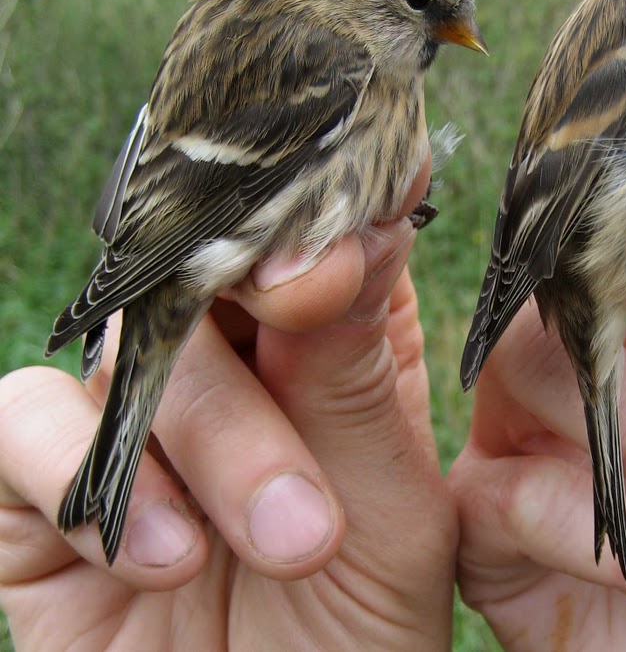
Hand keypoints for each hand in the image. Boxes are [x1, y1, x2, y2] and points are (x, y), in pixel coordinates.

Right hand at [0, 169, 455, 648]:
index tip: (349, 239)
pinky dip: (90, 487)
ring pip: (132, 351)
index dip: (325, 214)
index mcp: (338, 345)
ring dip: (209, 449)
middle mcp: (230, 362)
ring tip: (285, 549)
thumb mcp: (391, 517)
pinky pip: (22, 423)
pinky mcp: (34, 486)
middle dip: (274, 389)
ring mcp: (128, 419)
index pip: (315, 230)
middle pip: (215, 282)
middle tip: (322, 498)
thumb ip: (358, 381)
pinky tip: (164, 563)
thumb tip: (352, 230)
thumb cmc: (357, 640)